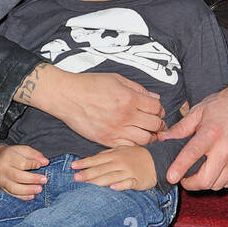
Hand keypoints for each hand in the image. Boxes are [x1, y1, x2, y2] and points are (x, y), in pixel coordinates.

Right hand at [0, 144, 48, 199]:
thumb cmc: (13, 155)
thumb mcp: (23, 150)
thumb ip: (35, 155)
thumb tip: (46, 162)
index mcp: (8, 158)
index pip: (20, 163)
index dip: (31, 164)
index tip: (40, 165)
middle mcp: (3, 170)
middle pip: (17, 176)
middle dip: (32, 179)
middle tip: (44, 180)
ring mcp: (2, 180)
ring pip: (14, 188)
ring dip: (28, 190)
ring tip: (39, 189)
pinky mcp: (3, 188)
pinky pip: (13, 194)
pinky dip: (23, 196)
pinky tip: (32, 195)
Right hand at [36, 67, 165, 146]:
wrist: (67, 96)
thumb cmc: (89, 85)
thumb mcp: (117, 79)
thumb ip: (137, 89)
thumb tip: (154, 97)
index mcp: (130, 98)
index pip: (157, 108)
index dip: (160, 110)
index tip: (157, 111)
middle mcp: (126, 116)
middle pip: (155, 125)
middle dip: (159, 124)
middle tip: (157, 124)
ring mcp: (116, 130)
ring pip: (145, 140)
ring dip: (150, 137)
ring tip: (148, 133)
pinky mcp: (106, 140)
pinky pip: (128, 147)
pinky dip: (135, 145)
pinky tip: (134, 139)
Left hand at [70, 146, 156, 191]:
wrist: (157, 160)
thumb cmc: (136, 156)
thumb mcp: (121, 150)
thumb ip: (107, 154)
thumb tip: (92, 158)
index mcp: (115, 155)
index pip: (97, 159)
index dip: (85, 163)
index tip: (73, 166)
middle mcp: (120, 163)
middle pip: (101, 169)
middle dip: (88, 174)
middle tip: (75, 178)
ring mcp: (129, 172)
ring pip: (112, 177)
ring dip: (99, 181)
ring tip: (87, 184)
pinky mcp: (137, 180)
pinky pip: (128, 183)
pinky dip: (121, 185)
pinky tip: (113, 188)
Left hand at [155, 85, 227, 189]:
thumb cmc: (225, 104)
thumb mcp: (200, 111)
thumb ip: (181, 128)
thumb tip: (163, 138)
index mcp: (211, 133)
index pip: (192, 155)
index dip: (179, 168)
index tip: (171, 177)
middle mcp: (226, 149)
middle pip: (206, 180)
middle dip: (190, 184)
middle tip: (184, 178)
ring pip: (217, 185)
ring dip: (205, 183)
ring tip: (198, 174)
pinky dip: (219, 181)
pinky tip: (214, 172)